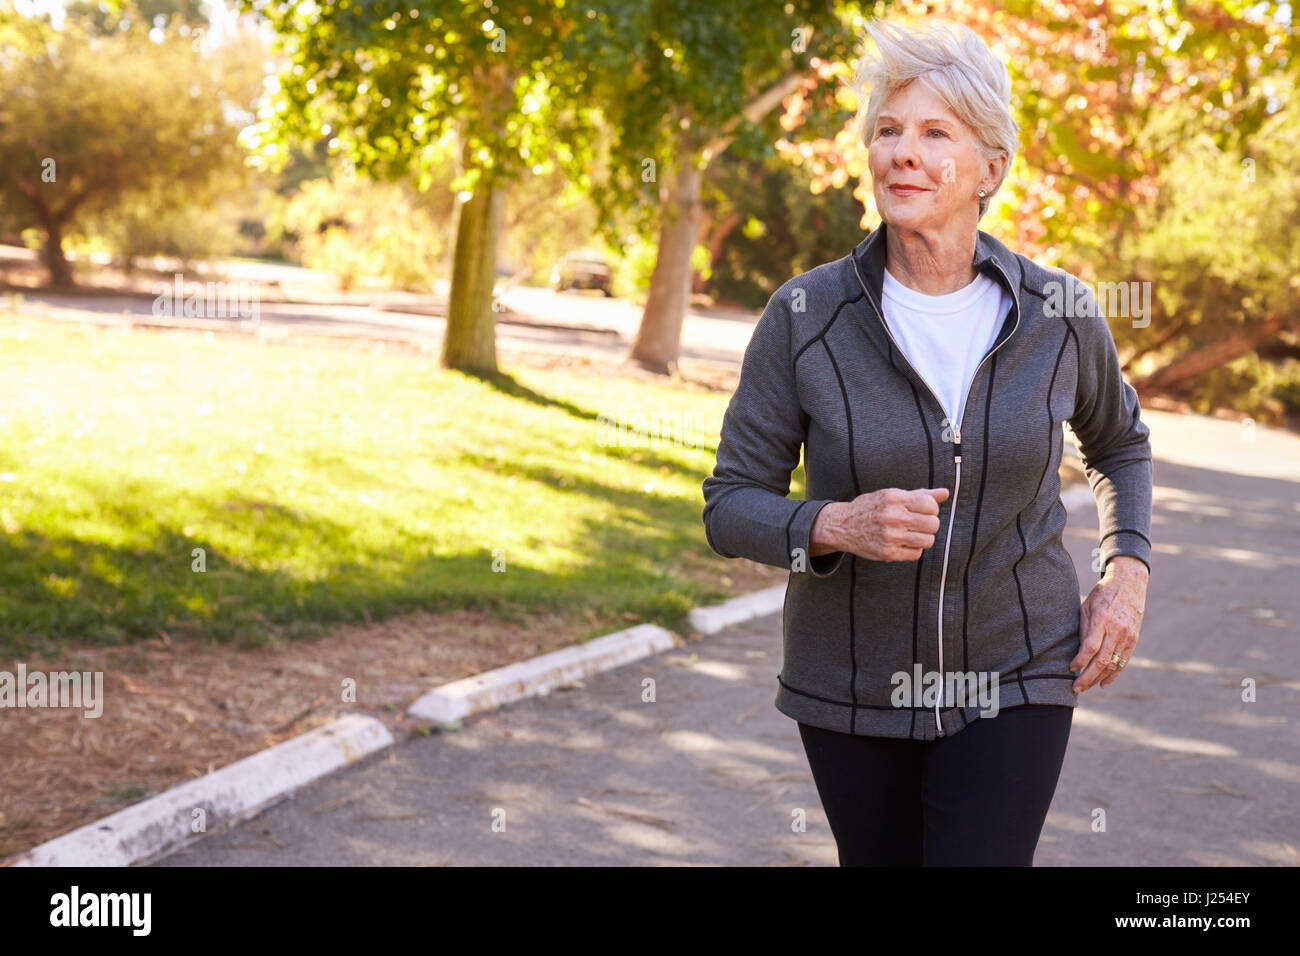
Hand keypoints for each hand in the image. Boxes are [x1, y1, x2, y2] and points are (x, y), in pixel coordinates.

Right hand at [811, 487, 949, 561]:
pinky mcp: (887, 553)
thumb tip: (945, 492)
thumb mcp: (892, 495)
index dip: (931, 509)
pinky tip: (904, 543)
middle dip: (929, 524)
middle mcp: (892, 516)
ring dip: (923, 538)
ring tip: (912, 534)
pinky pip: (916, 554)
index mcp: (894, 498)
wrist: (842, 525)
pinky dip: (914, 549)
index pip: (931, 505)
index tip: (923, 511)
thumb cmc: (871, 508)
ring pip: (928, 540)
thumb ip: (920, 494)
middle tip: (918, 524)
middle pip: (933, 524)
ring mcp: (890, 536)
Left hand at [1070, 556, 1148, 692]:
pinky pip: (1123, 661)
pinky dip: (1113, 674)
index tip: (1070, 668)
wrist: (1129, 584)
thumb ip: (1083, 629)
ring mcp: (1128, 636)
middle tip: (1075, 688)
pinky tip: (1103, 683)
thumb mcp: (1086, 606)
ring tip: (1085, 687)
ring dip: (1099, 679)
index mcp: (1102, 619)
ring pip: (1113, 664)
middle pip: (1102, 660)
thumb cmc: (1102, 594)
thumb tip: (1077, 652)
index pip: (1090, 647)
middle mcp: (1117, 630)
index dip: (1080, 661)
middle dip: (1087, 677)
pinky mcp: (1134, 639)